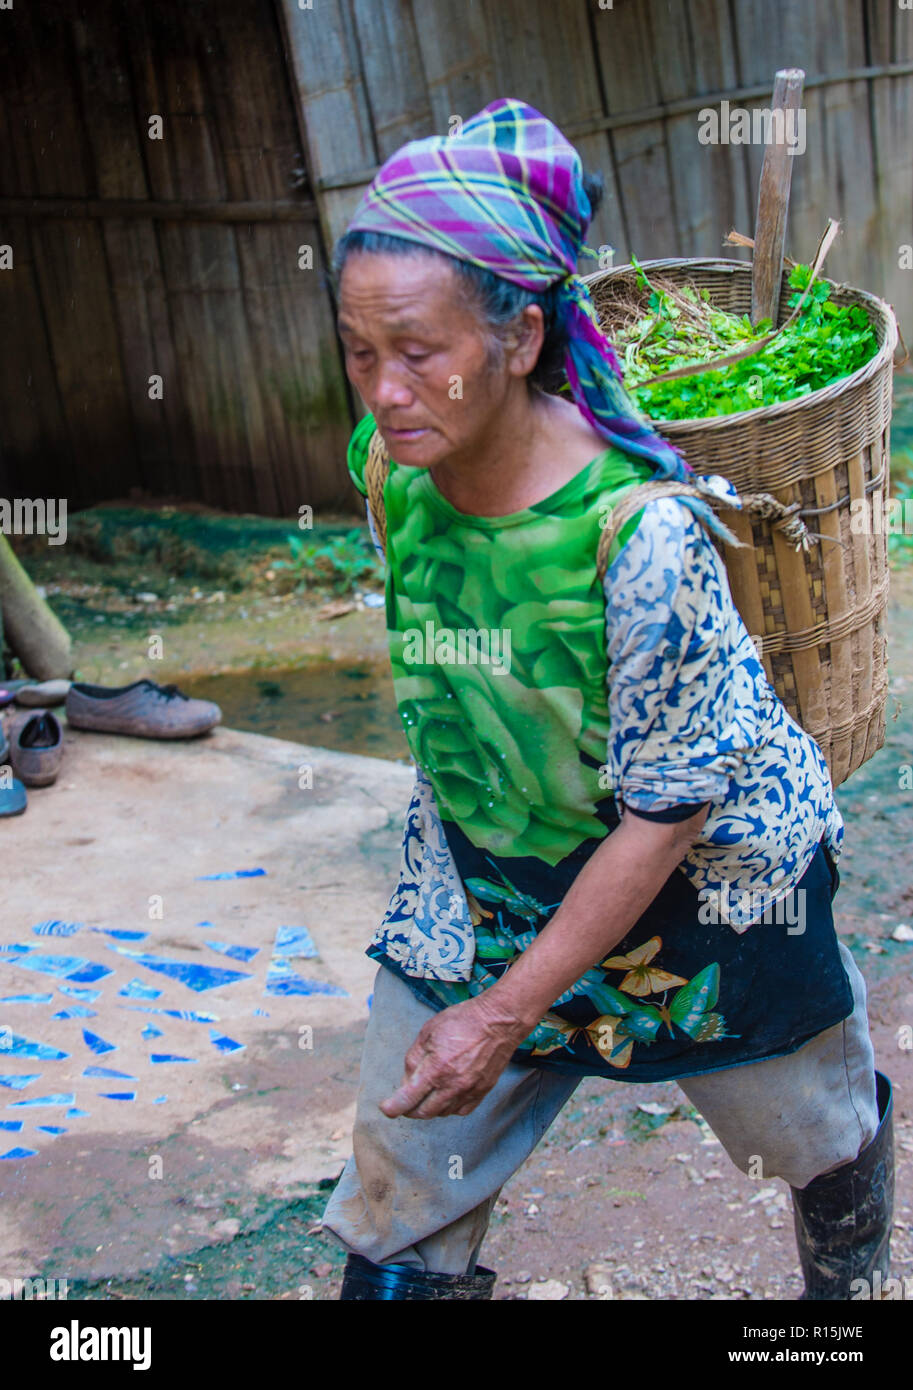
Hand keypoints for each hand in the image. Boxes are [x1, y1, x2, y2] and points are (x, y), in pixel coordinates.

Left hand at [379, 991, 527, 1119]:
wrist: (498, 1021)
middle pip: (424, 1112)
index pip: (409, 1098)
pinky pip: (461, 1110)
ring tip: (426, 1095)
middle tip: (405, 1102)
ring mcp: (469, 1091)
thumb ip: (414, 1057)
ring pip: (442, 1113)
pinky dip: (449, 1108)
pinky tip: (446, 1097)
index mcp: (436, 1069)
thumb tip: (407, 1080)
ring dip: (430, 1108)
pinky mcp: (483, 1092)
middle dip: (410, 1110)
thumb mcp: (429, 1031)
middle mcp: (452, 1085)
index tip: (386, 1110)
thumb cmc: (462, 1021)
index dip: (394, 1107)